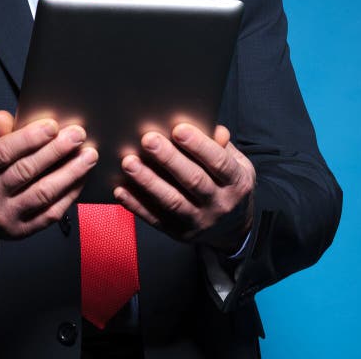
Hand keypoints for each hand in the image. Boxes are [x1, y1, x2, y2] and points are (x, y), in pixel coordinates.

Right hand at [0, 110, 97, 239]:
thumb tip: (4, 116)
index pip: (3, 152)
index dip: (29, 138)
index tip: (53, 125)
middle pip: (26, 171)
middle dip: (56, 150)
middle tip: (78, 134)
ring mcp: (4, 217)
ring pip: (42, 194)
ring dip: (70, 173)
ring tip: (89, 155)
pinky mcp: (20, 231)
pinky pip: (50, 214)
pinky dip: (69, 195)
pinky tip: (81, 177)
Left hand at [113, 123, 255, 252]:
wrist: (233, 230)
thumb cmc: (229, 185)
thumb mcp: (239, 165)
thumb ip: (222, 146)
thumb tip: (213, 127)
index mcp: (236, 182)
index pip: (218, 162)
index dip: (199, 145)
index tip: (178, 128)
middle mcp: (219, 203)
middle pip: (192, 180)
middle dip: (168, 159)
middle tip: (148, 139)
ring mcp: (199, 221)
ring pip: (171, 201)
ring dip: (148, 181)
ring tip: (129, 162)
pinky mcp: (179, 233)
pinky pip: (155, 219)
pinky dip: (137, 205)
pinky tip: (121, 189)